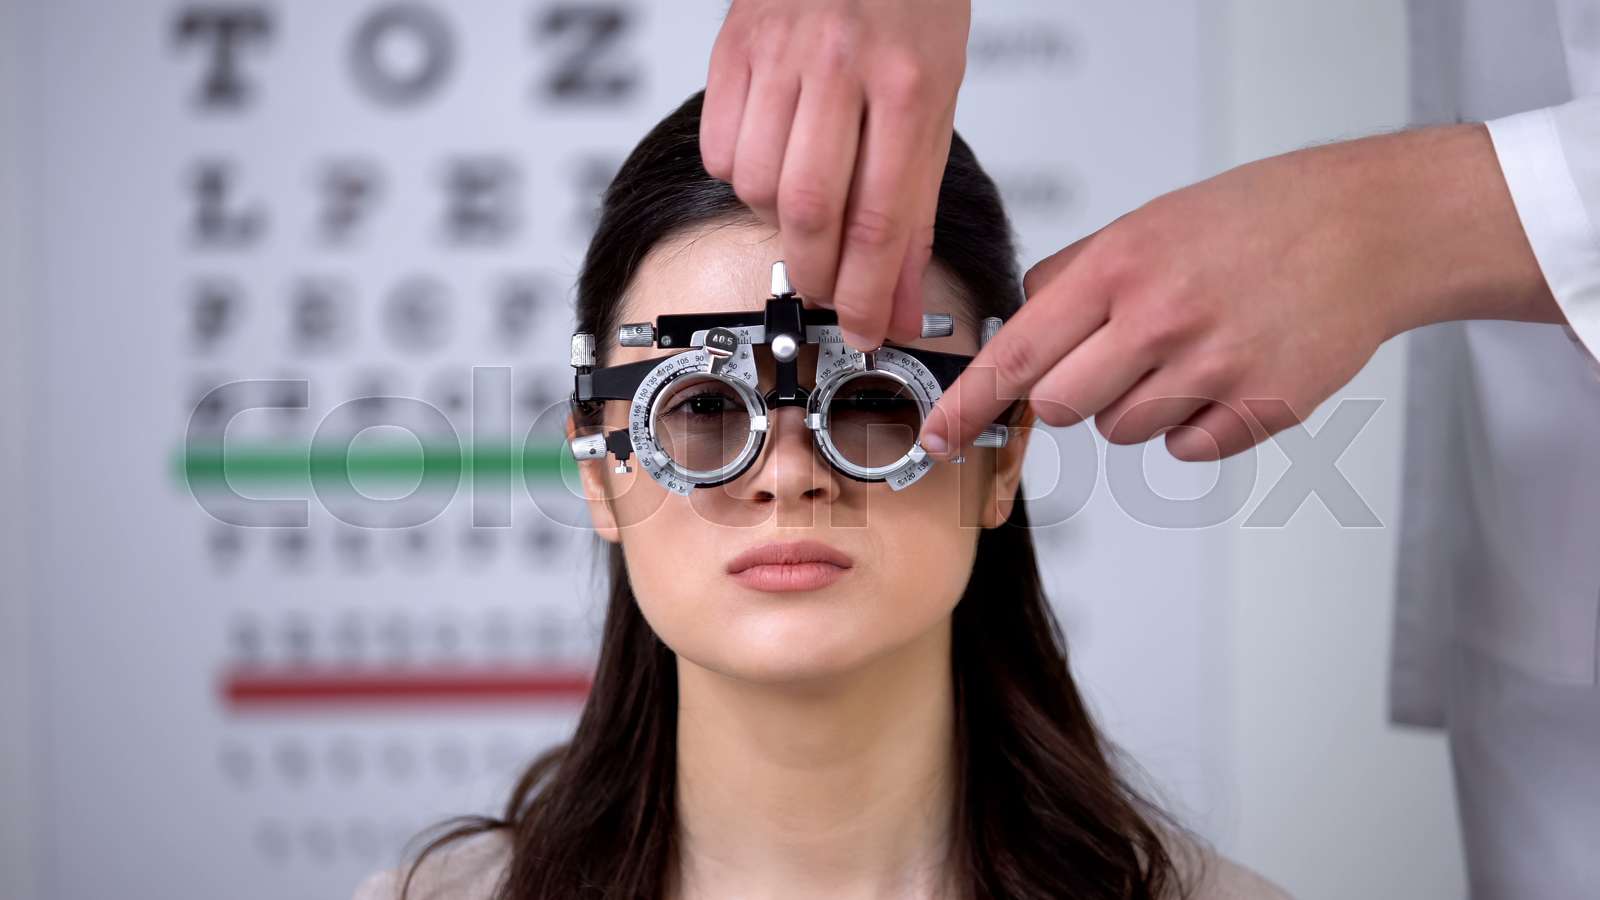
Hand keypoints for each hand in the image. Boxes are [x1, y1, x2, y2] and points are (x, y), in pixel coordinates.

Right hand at [701, 0, 970, 348]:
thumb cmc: (910, 5)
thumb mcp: (939, 100)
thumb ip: (917, 207)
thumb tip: (903, 301)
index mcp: (910, 82)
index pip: (883, 218)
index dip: (873, 293)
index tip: (870, 330)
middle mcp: (842, 63)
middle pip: (811, 209)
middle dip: (818, 273)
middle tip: (828, 291)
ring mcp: (780, 52)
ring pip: (758, 184)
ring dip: (780, 219)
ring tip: (808, 202)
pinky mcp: (734, 46)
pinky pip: (720, 149)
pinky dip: (743, 176)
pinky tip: (773, 158)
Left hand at [920, 124, 1558, 460]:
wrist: (1366, 228)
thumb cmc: (1252, 220)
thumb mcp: (1147, 223)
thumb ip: (1075, 275)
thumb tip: (1018, 323)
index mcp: (1119, 269)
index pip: (1017, 355)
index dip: (968, 405)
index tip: (939, 437)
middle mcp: (1159, 320)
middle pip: (1060, 406)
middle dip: (1069, 393)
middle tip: (1114, 355)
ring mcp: (1212, 368)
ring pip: (1121, 431)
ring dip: (1135, 405)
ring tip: (1185, 351)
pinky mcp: (1260, 409)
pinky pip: (1185, 447)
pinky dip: (1193, 422)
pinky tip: (1225, 373)